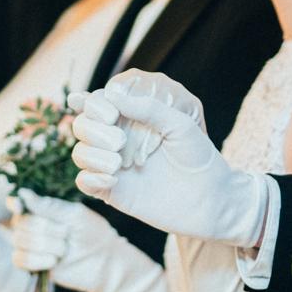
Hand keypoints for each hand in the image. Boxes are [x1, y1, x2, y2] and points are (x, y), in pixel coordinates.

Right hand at [14, 191, 159, 291]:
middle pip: (21, 223)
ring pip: (19, 241)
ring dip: (44, 245)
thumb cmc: (92, 233)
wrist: (103, 262)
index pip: (18, 202)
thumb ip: (48, 206)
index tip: (19, 206)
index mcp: (42, 208)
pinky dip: (36, 260)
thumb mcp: (74, 215)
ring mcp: (30, 245)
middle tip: (66, 234)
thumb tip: (23, 193)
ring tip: (64, 249)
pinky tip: (53, 261)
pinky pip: (19, 259)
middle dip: (45, 229)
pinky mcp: (31, 264)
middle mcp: (32, 225)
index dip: (16, 204)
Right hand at [68, 70, 265, 246]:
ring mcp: (113, 165)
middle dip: (93, 129)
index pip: (98, 103)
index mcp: (132, 118)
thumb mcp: (178, 124)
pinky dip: (91, 178)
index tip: (111, 114)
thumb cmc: (199, 157)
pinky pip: (84, 182)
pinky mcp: (112, 191)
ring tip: (118, 163)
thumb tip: (112, 92)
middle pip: (82, 125)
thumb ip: (148, 107)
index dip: (94, 103)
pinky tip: (113, 180)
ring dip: (93, 155)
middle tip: (121, 142)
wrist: (212, 199)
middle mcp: (118, 139)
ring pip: (80, 153)